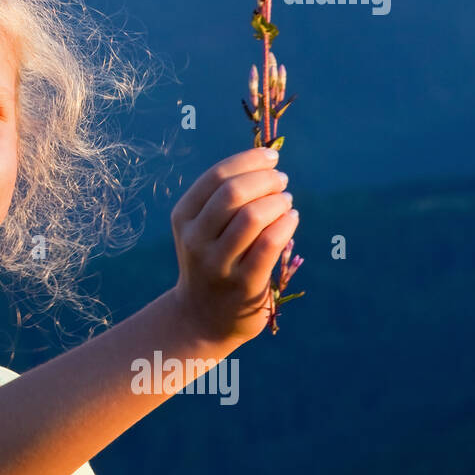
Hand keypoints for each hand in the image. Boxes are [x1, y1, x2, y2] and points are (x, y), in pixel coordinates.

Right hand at [169, 147, 297, 343]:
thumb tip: (265, 163)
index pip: (216, 177)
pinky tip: (292, 218)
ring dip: (277, 201)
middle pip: (232, 193)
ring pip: (251, 217)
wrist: (201, 317)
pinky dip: (286, 224)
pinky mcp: (243, 285)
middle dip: (265, 179)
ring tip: (286, 201)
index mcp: (183, 218)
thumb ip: (224, 199)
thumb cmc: (211, 261)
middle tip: (281, 180)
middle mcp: (195, 240)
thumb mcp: (203, 229)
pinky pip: (269, 245)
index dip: (248, 160)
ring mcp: (218, 264)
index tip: (271, 157)